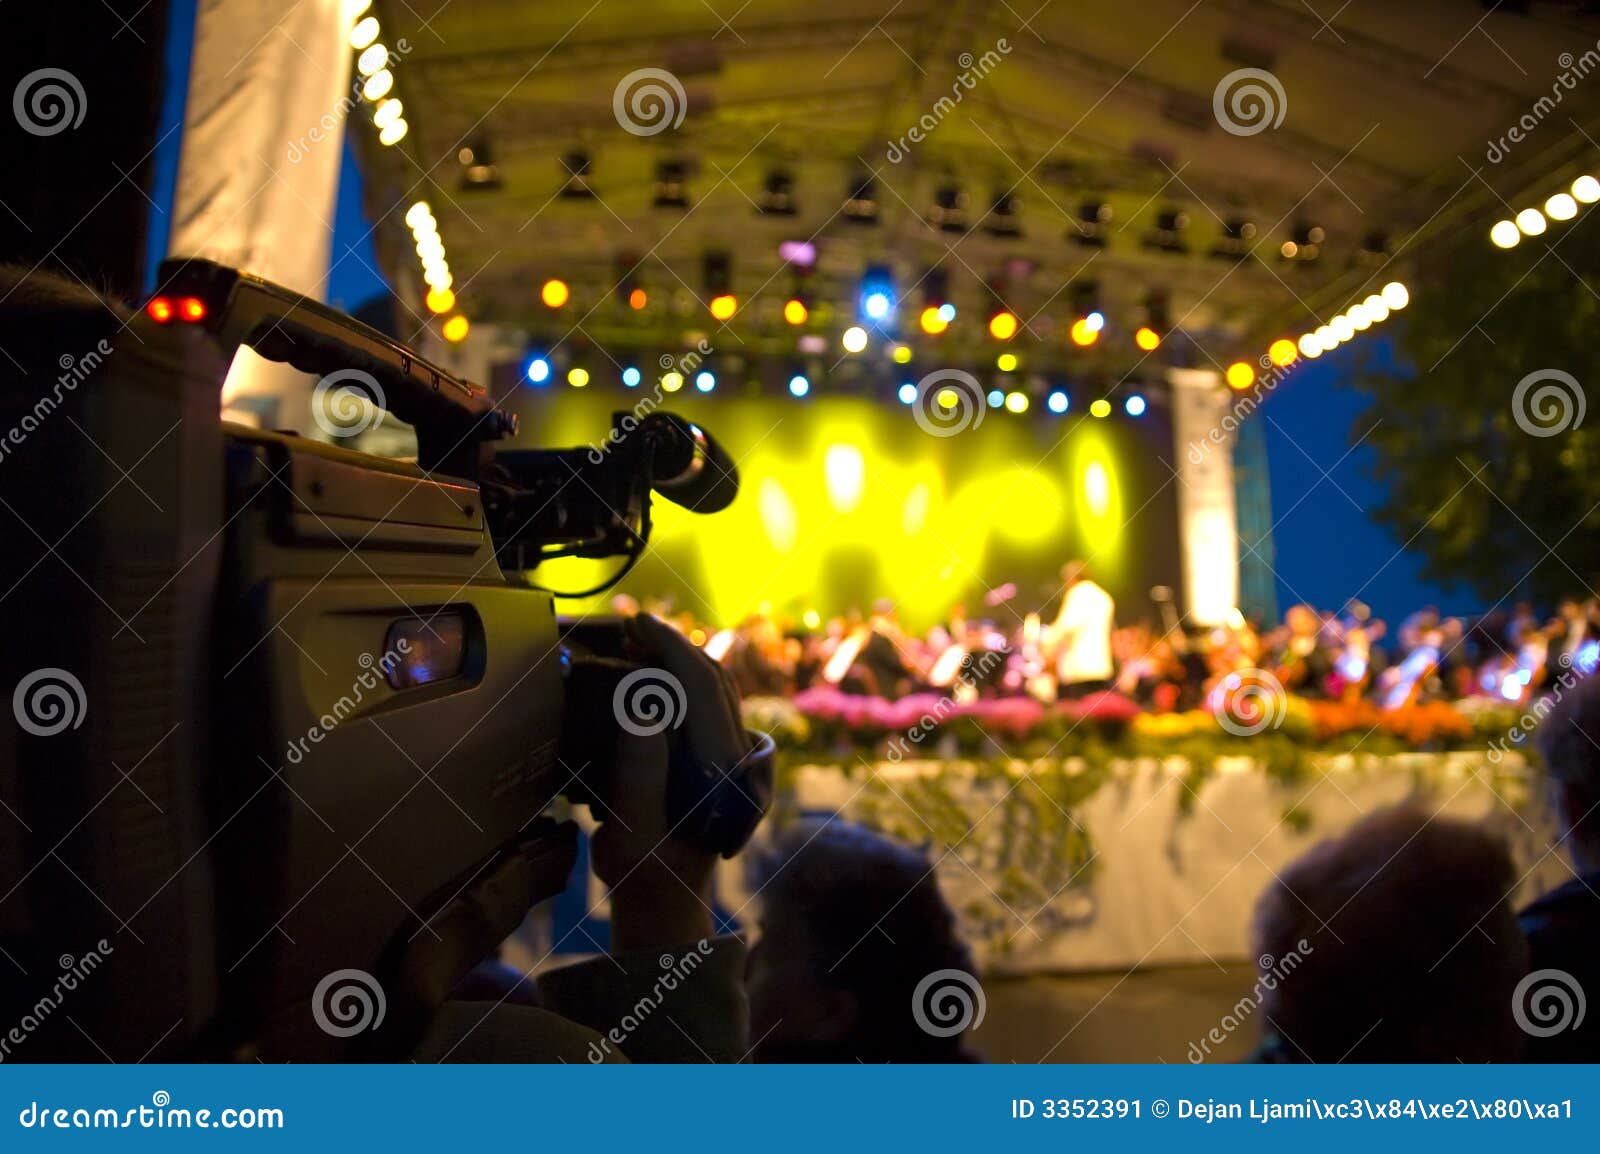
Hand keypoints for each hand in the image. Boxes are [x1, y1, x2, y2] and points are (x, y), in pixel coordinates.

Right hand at [589, 613, 746, 949]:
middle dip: (673, 645)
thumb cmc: (643, 868)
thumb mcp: (629, 833)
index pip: (700, 685)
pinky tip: (654, 675)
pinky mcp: (730, 758)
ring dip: (680, 660)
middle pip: (714, 679)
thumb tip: (642, 706)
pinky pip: (711, 704)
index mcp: (723, 769)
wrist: (668, 898)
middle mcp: (742, 758)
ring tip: (638, 644)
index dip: (668, 646)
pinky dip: (684, 681)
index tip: (635, 622)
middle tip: (630, 627)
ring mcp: (741, 757)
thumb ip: (638, 775)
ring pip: (717, 688)